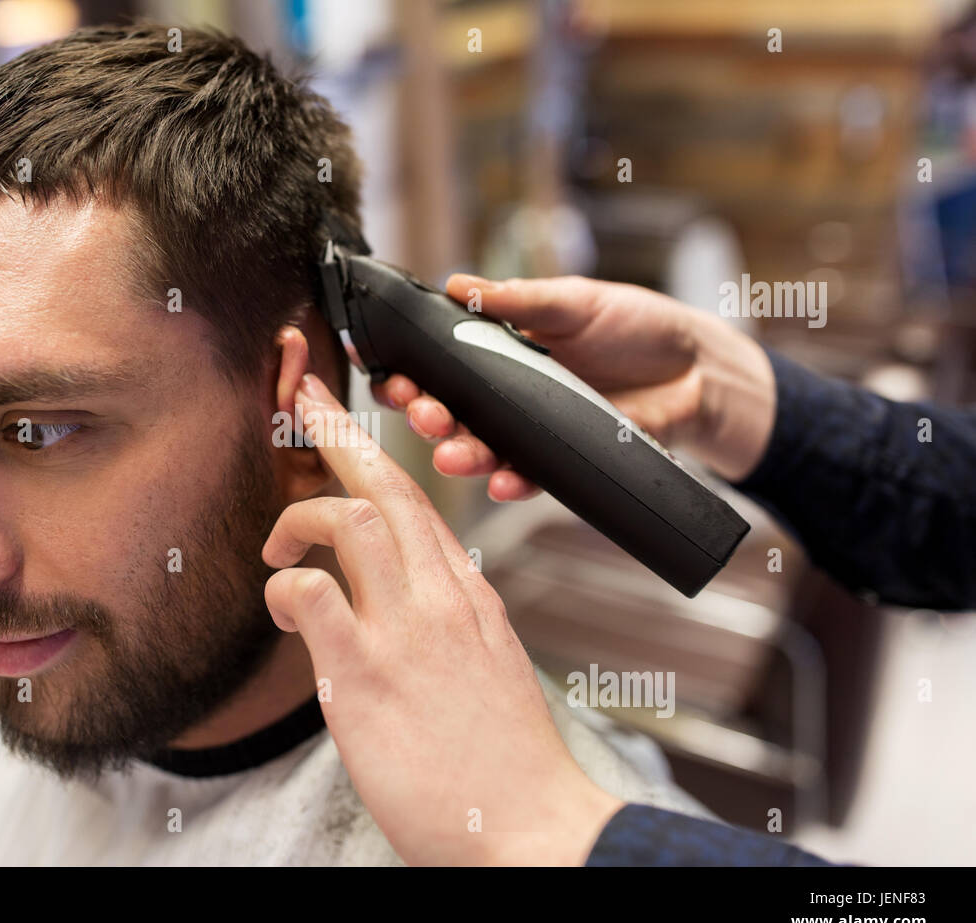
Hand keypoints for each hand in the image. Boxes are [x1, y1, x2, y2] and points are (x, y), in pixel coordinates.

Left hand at [262, 363, 623, 865]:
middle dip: (334, 430)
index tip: (337, 419)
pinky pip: (312, 592)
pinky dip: (284, 586)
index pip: (416, 500)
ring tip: (279, 547)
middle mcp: (442, 597)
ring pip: (350, 518)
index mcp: (468, 595)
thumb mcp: (484, 667)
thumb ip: (443, 622)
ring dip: (299, 516)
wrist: (532, 830)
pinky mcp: (367, 673)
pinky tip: (283, 611)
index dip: (371, 452)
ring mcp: (407, 630)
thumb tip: (393, 600)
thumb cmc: (504, 762)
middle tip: (296, 397)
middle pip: (386, 483)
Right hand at [372, 275, 776, 495]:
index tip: (381, 368)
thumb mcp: (574, 301)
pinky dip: (512, 483)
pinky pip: (530, 477)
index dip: (406, 369)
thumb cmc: (637, 326)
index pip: (439, 364)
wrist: (696, 371)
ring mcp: (532, 432)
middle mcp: (507, 397)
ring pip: (482, 450)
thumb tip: (454, 284)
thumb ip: (516, 300)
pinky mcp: (563, 462)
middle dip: (426, 415)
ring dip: (460, 455)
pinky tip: (500, 482)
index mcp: (499, 353)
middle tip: (420, 412)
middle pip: (450, 413)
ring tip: (448, 454)